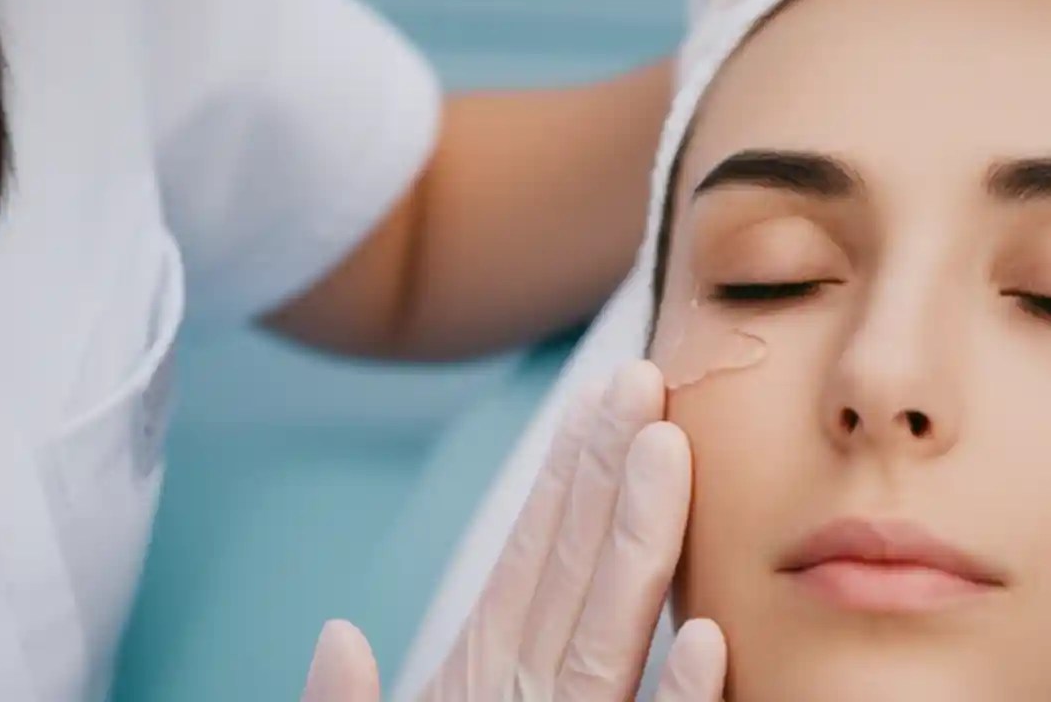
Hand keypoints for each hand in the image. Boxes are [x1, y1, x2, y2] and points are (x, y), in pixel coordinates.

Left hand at [301, 361, 726, 700]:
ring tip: (662, 454)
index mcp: (484, 680)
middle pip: (580, 569)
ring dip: (641, 546)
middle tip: (639, 380)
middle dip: (610, 475)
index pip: (533, 559)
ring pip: (611, 634)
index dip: (566, 479)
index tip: (594, 402)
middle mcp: (535, 698)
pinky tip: (712, 641)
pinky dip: (680, 696)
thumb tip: (338, 632)